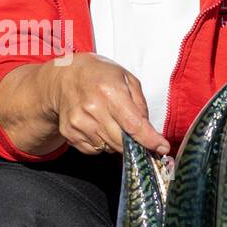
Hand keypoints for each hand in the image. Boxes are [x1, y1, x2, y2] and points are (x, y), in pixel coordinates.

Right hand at [43, 53, 169, 155]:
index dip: (150, 140)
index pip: (134, 125)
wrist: (64, 77)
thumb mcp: (126, 79)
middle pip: (122, 141)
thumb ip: (140, 105)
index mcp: (110, 92)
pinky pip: (94, 150)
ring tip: (112, 123)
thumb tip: (148, 131)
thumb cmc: (99, 75)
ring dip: (117, 142)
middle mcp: (92, 109)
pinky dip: (101, 143)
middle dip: (135, 143)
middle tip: (138, 136)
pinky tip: (98, 126)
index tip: (162, 147)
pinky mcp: (69, 133)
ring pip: (108, 148)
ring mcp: (78, 123)